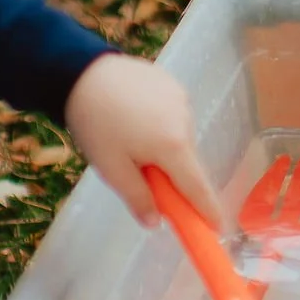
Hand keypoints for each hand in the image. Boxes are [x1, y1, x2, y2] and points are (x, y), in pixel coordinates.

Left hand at [65, 49, 220, 229]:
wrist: (81, 71)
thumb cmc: (95, 124)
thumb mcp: (111, 169)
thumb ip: (138, 198)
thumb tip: (156, 223)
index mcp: (172, 145)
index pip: (197, 187)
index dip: (208, 210)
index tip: (218, 228)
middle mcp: (186, 120)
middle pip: (187, 162)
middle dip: (171, 175)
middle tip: (140, 173)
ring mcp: (182, 98)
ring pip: (179, 138)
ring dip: (164, 147)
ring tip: (128, 137)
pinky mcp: (173, 84)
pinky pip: (174, 115)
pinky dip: (161, 124)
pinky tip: (134, 116)